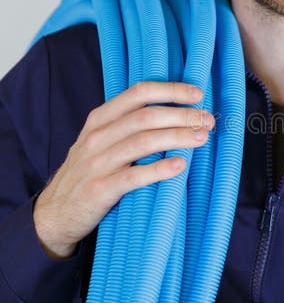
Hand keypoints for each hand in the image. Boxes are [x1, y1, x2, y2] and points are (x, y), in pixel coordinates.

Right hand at [33, 81, 213, 258]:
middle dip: (182, 115)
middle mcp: (98, 137)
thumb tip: (174, 112)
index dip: (170, 90)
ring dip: (177, 137)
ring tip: (202, 137)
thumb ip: (127, 125)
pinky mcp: (101, 189)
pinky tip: (181, 166)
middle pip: (146, 117)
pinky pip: (134, 177)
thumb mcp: (99, 141)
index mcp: (100, 119)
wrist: (55, 212)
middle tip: (208, 120)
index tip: (198, 94)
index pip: (138, 94)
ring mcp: (98, 163)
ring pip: (143, 142)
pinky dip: (159, 170)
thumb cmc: (88, 172)